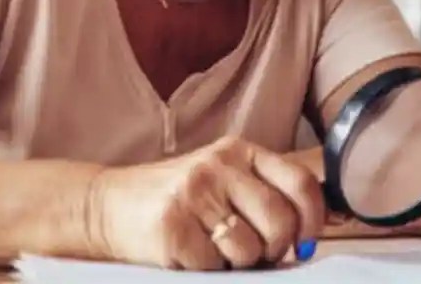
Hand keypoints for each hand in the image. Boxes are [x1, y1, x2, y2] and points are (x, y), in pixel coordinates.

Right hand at [86, 137, 323, 269]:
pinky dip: (206, 269)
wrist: (108, 204)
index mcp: (240, 151)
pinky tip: (189, 253)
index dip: (313, 219)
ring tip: (216, 250)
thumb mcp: (222, 178)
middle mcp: (220, 166)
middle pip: (279, 219)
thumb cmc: (176, 198)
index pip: (299, 182)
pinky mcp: (171, 226)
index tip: (306, 243)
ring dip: (239, 262)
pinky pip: (212, 265)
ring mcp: (194, 193)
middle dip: (276, 248)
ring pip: (248, 248)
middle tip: (258, 254)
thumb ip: (261, 194)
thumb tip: (305, 239)